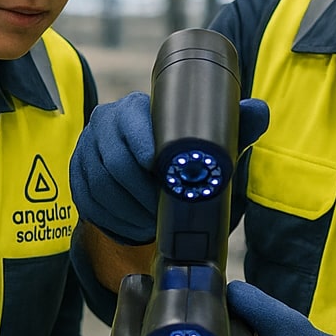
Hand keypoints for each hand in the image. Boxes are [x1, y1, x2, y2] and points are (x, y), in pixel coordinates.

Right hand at [71, 92, 268, 244]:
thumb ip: (235, 126)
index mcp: (133, 107)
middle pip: (114, 161)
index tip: (163, 177)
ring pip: (100, 186)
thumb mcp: (210, 141)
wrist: (150, 172)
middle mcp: (104, 123)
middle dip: (141, 193)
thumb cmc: (183, 152)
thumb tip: (259, 111)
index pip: (131, 124)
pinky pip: (88, 203)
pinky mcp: (76, 176)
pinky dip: (114, 222)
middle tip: (162, 212)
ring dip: (128, 211)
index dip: (144, 151)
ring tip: (151, 223)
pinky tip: (133, 228)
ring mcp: (85, 149)